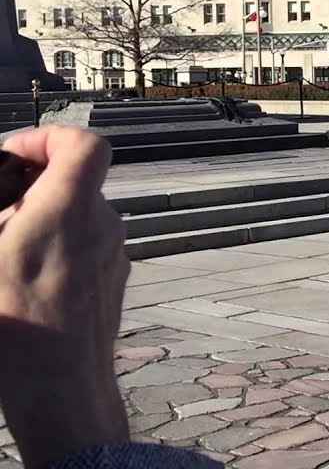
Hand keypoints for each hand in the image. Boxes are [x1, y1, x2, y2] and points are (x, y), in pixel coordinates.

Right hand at [0, 127, 129, 468]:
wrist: (62, 393)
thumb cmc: (16, 329)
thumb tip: (6, 213)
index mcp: (70, 209)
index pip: (84, 144)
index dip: (46, 138)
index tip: (9, 157)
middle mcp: (102, 226)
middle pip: (74, 181)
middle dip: (28, 187)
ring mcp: (113, 255)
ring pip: (78, 216)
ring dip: (39, 221)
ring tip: (2, 251)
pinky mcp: (112, 283)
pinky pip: (84, 248)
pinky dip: (55, 249)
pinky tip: (21, 281)